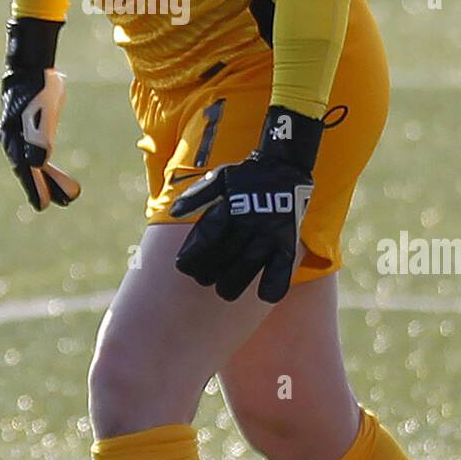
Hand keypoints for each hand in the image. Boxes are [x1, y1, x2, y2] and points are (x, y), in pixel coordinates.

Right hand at [0, 67, 80, 211]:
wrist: (31, 69)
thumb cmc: (37, 89)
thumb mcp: (43, 112)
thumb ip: (40, 138)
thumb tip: (38, 164)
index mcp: (15, 138)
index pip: (25, 169)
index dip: (34, 188)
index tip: (44, 206)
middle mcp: (15, 141)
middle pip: (31, 171)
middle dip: (46, 188)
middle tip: (67, 202)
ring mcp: (23, 137)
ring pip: (36, 165)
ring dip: (50, 180)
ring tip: (71, 194)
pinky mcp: (34, 132)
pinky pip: (39, 155)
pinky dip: (48, 168)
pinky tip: (56, 175)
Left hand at [168, 106, 321, 302]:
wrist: (284, 164)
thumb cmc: (246, 176)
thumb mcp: (219, 178)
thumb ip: (197, 196)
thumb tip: (173, 213)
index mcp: (230, 206)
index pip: (206, 236)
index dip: (192, 255)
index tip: (182, 266)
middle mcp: (249, 220)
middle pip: (224, 255)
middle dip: (208, 272)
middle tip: (202, 279)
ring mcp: (269, 231)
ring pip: (249, 266)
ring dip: (234, 283)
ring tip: (224, 292)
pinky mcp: (287, 239)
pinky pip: (282, 267)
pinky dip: (274, 283)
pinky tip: (264, 295)